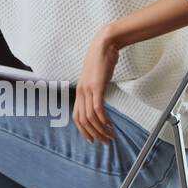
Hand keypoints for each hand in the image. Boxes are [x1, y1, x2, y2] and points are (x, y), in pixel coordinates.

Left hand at [74, 29, 118, 143]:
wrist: (104, 46)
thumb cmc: (101, 61)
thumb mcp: (95, 79)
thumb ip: (94, 90)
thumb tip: (98, 102)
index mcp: (79, 91)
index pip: (76, 117)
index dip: (83, 131)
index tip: (93, 139)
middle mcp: (81, 92)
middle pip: (82, 120)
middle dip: (94, 134)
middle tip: (105, 142)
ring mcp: (88, 90)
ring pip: (90, 117)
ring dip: (101, 130)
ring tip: (111, 136)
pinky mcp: (97, 87)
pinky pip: (98, 108)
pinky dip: (104, 120)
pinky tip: (111, 125)